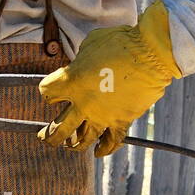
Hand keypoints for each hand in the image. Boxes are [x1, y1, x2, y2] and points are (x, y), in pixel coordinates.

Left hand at [38, 0, 181, 156]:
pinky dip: (105, 148)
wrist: (151, 53)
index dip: (48, 90)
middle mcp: (82, 103)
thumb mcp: (90, 44)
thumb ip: (80, 61)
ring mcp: (102, 116)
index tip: (52, 89)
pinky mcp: (121, 121)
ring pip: (82, 140)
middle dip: (49, 135)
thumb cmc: (119, 42)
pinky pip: (111, 142)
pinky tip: (98, 152)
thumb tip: (81, 66)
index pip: (47, 92)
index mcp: (70, 82)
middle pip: (58, 129)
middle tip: (44, 137)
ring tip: (68, 146)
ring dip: (73, 145)